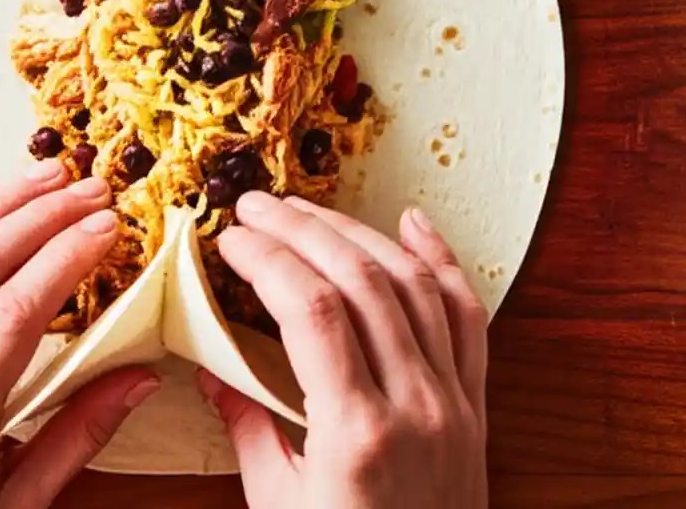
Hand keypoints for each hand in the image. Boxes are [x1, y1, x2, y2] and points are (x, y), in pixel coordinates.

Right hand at [200, 193, 488, 508]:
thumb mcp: (278, 506)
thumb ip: (247, 428)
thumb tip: (210, 367)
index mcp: (357, 435)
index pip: (312, 310)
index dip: (268, 258)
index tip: (232, 237)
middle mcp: (415, 406)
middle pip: (362, 282)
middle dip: (304, 230)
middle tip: (258, 206)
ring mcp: (454, 401)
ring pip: (413, 285)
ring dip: (359, 234)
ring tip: (310, 210)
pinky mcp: (475, 405)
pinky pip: (467, 315)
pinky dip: (440, 261)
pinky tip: (411, 224)